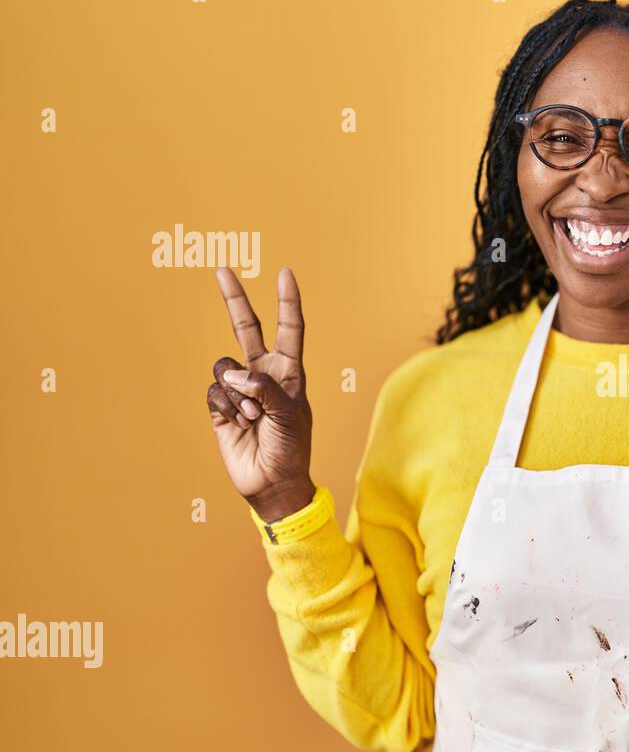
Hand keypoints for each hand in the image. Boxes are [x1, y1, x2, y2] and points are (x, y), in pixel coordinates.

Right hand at [206, 266, 314, 521]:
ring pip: (225, 367)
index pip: (290, 329)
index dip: (287, 302)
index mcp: (290, 372)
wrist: (272, 482)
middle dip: (235, 299)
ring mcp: (240, 388)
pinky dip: (226, 406)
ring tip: (253, 417)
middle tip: (223, 269)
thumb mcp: (290, 417)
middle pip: (246, 328)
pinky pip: (214, 391)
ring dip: (238, 393)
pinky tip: (239, 423)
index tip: (285, 274)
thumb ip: (266, 389)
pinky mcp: (220, 405)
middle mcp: (263, 374)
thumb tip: (237, 373)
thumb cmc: (291, 449)